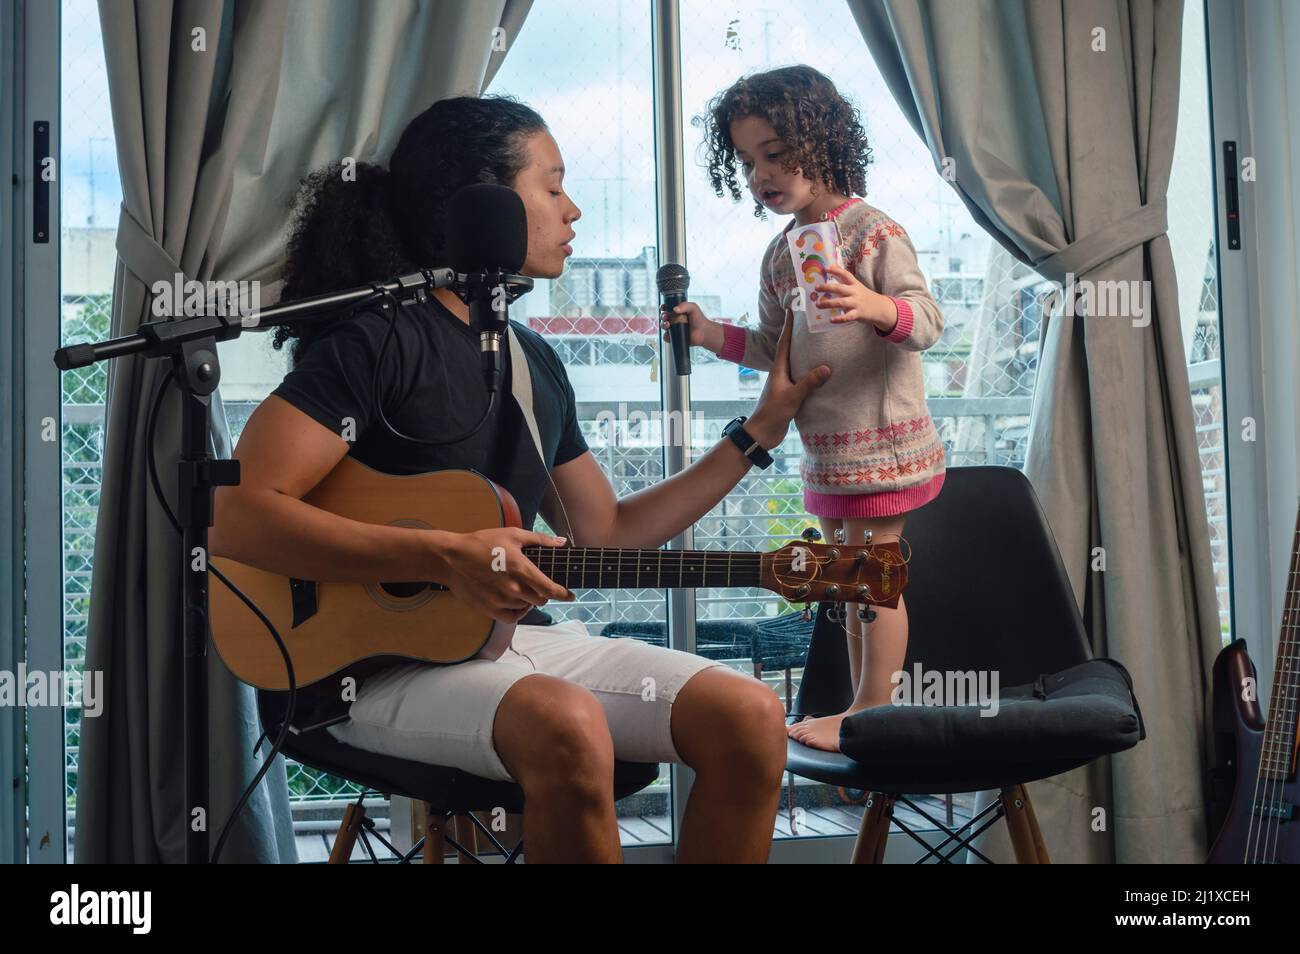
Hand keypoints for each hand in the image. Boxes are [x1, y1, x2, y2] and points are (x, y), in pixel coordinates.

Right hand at [439, 527, 574, 624]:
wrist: (451, 558)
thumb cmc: (482, 543)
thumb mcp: (513, 534)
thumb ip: (540, 540)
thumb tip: (562, 543)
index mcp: (521, 568)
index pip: (550, 589)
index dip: (564, 594)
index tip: (571, 595)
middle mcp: (512, 588)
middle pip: (540, 599)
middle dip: (544, 593)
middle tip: (539, 585)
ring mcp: (500, 600)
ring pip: (526, 607)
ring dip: (529, 600)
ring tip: (521, 588)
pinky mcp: (489, 609)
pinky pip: (512, 617)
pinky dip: (518, 611)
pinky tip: (515, 601)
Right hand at [660, 301, 724, 353]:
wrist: (704, 332)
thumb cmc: (700, 319)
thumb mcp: (693, 307)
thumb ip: (684, 305)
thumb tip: (674, 309)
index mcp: (678, 312)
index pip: (668, 309)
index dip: (664, 308)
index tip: (663, 308)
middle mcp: (675, 320)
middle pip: (664, 317)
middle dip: (663, 316)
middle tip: (666, 317)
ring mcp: (675, 329)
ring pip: (664, 327)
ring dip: (663, 325)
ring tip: (668, 325)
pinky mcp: (675, 337)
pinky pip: (666, 337)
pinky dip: (666, 336)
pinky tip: (669, 334)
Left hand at [748, 309, 830, 446]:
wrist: (762, 434)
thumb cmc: (772, 413)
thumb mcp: (792, 396)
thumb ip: (808, 382)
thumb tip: (827, 367)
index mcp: (779, 369)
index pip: (784, 343)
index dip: (788, 326)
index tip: (792, 310)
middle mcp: (781, 373)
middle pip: (789, 349)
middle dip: (796, 335)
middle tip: (807, 321)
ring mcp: (785, 384)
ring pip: (796, 363)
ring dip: (803, 352)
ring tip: (816, 342)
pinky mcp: (789, 394)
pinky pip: (801, 378)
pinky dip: (809, 371)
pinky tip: (819, 371)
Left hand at [818, 264, 897, 333]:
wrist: (880, 308)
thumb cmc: (864, 296)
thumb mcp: (856, 285)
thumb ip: (844, 277)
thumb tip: (832, 265)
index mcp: (854, 284)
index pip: (845, 274)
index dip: (836, 270)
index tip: (825, 268)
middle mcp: (855, 292)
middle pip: (840, 288)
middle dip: (827, 288)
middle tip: (816, 288)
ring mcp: (856, 303)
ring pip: (841, 302)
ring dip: (828, 303)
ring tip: (818, 304)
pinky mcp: (858, 314)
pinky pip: (847, 317)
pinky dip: (839, 319)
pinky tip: (831, 319)